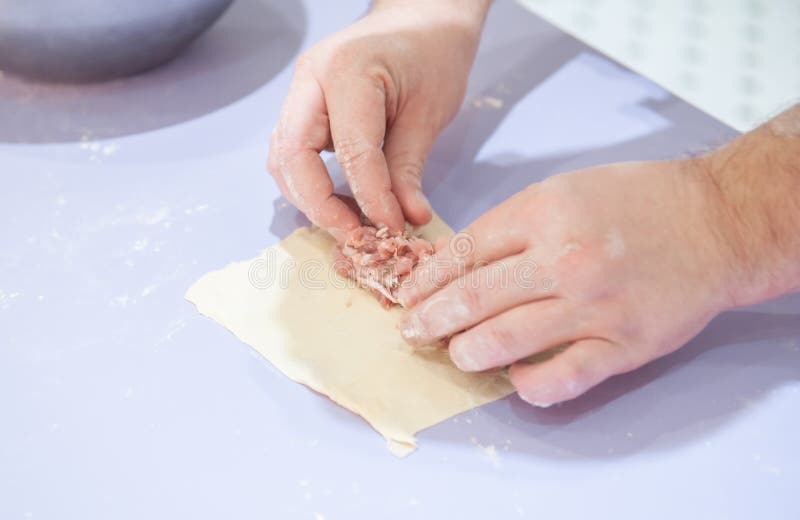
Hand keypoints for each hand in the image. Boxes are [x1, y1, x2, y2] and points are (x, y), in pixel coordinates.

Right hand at [268, 0, 489, 239]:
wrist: (420, 21)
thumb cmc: (432, 55)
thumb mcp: (430, 112)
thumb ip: (409, 169)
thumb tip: (404, 221)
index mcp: (347, 70)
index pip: (350, 149)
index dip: (370, 197)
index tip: (391, 229)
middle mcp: (310, 79)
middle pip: (291, 155)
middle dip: (318, 205)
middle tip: (355, 236)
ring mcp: (300, 92)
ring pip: (282, 158)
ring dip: (309, 198)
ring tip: (351, 223)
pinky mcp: (302, 107)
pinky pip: (292, 153)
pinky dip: (310, 183)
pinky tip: (343, 201)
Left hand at [398, 158, 738, 405]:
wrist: (715, 222)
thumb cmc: (637, 201)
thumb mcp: (564, 190)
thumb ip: (509, 226)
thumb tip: (454, 260)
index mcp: (543, 213)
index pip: (464, 253)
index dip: (427, 280)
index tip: (409, 295)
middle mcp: (562, 260)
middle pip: (473, 299)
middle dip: (431, 320)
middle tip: (412, 332)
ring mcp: (592, 306)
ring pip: (504, 341)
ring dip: (466, 353)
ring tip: (455, 354)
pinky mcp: (621, 345)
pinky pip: (560, 379)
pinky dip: (528, 385)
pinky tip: (515, 377)